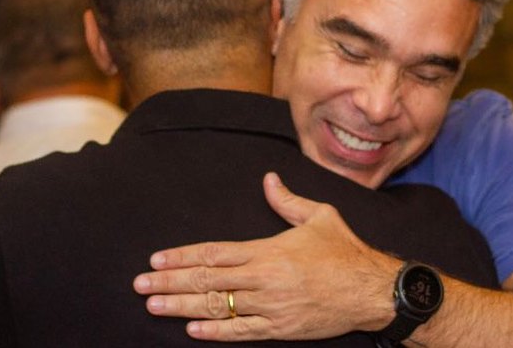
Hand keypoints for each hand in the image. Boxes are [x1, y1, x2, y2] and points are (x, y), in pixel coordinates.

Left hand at [132, 172, 401, 341]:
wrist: (372, 290)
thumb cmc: (346, 251)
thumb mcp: (320, 216)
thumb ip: (288, 201)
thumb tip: (269, 180)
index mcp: (268, 250)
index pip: (214, 253)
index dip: (181, 257)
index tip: (156, 261)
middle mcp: (264, 279)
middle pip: (206, 281)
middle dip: (169, 283)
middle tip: (140, 286)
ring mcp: (270, 306)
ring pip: (217, 307)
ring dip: (181, 307)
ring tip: (154, 306)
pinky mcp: (281, 328)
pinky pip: (242, 332)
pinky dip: (216, 332)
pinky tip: (192, 331)